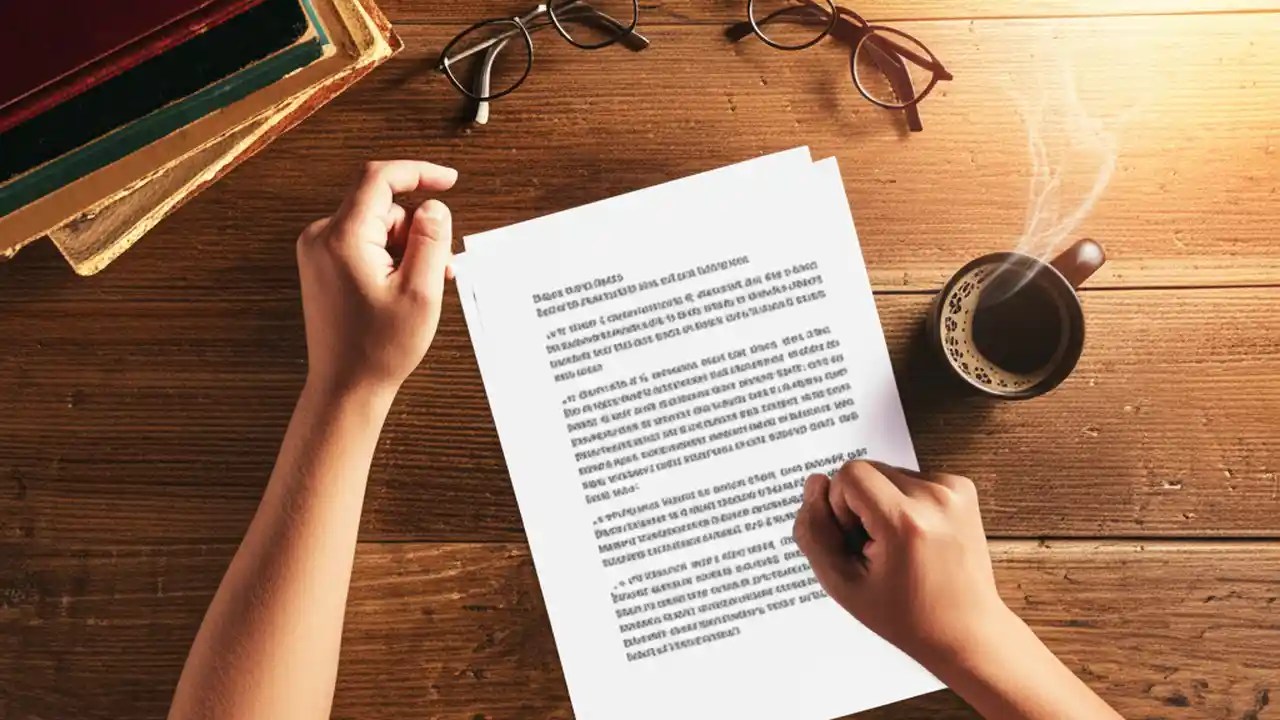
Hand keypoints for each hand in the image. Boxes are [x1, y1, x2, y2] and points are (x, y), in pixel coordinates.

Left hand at [296, 160, 457, 395]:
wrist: (345, 385)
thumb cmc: (380, 347)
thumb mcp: (421, 291)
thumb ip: (430, 240)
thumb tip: (433, 205)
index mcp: (344, 238)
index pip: (380, 178)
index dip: (419, 172)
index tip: (450, 181)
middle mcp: (322, 236)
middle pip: (382, 206)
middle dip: (417, 229)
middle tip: (441, 268)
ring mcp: (317, 250)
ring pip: (376, 225)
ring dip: (406, 247)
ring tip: (422, 286)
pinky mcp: (321, 264)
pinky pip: (364, 242)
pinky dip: (389, 256)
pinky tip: (403, 287)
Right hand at [792, 460, 1012, 665]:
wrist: (966, 631)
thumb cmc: (907, 616)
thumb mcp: (843, 585)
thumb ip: (814, 531)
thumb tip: (814, 482)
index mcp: (905, 521)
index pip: (849, 474)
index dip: (841, 508)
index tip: (861, 543)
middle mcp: (936, 497)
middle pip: (867, 469)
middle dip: (860, 504)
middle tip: (878, 549)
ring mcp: (954, 490)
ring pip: (888, 473)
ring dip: (883, 503)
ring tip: (899, 546)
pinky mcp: (963, 488)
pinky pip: (912, 478)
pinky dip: (905, 502)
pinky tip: (915, 537)